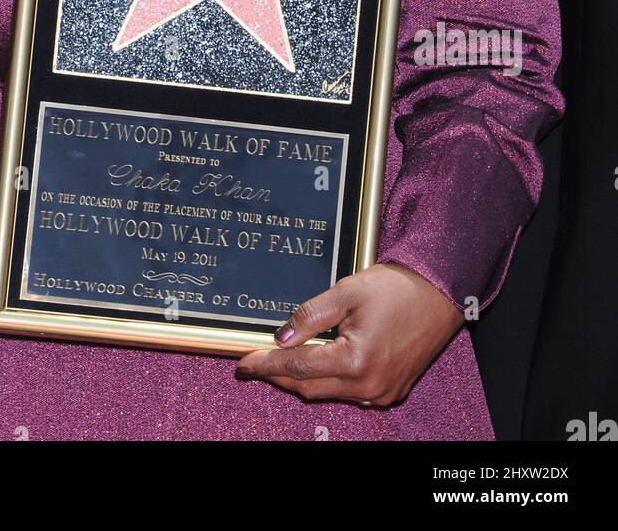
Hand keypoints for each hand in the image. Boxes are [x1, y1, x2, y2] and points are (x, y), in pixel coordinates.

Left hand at [236, 262, 464, 404]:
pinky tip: (321, 361)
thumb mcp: (347, 292)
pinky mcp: (391, 391)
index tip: (243, 365)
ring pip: (329, 393)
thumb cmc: (397, 288)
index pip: (297, 368)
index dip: (266, 366)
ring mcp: (382, 393)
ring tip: (285, 358)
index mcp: (355, 361)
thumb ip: (311, 315)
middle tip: (257, 361)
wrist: (439, 293)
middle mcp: (368, 386)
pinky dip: (331, 380)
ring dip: (305, 378)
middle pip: (309, 388)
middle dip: (280, 376)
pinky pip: (351, 393)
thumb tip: (281, 336)